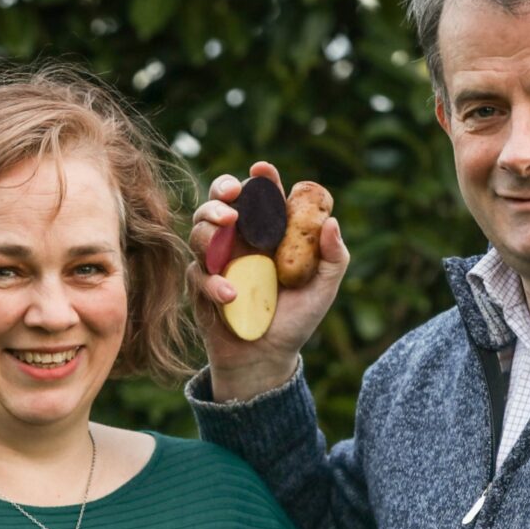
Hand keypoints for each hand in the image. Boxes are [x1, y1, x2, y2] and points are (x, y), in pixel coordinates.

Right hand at [187, 161, 348, 401]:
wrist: (267, 358)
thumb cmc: (297, 320)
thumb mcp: (323, 289)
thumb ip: (332, 257)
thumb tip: (332, 223)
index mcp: (267, 234)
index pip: (261, 197)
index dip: (260, 180)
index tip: (262, 170)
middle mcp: (239, 241)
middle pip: (219, 203)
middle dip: (220, 193)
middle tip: (232, 202)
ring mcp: (217, 262)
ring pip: (199, 230)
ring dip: (209, 229)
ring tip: (226, 239)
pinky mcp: (200, 286)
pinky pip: (197, 273)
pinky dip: (213, 283)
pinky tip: (231, 296)